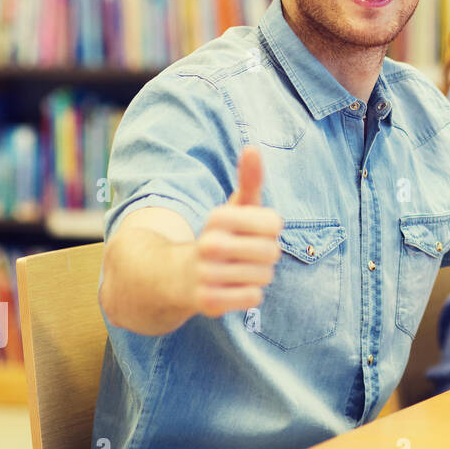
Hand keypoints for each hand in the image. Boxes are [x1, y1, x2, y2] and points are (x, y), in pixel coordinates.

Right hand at [186, 147, 283, 318]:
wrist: (175, 276)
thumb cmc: (219, 237)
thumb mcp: (234, 207)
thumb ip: (250, 179)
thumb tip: (252, 147)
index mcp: (218, 217)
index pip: (274, 223)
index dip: (271, 229)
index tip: (256, 230)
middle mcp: (209, 244)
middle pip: (272, 252)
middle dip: (266, 254)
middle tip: (247, 254)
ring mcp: (206, 274)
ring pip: (264, 276)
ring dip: (258, 275)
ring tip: (238, 270)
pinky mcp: (208, 301)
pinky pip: (253, 298)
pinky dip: (249, 295)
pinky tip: (232, 288)